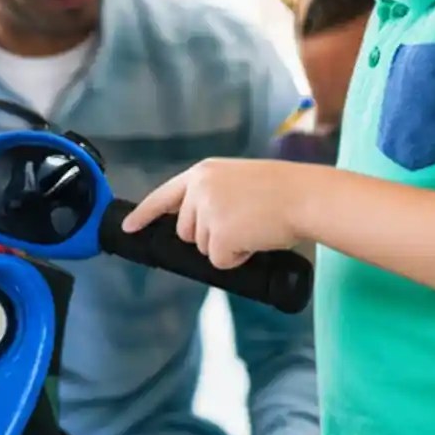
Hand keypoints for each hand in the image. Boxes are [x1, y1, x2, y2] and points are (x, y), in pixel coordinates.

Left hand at [121, 158, 317, 269]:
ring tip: (253, 227)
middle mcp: (198, 190)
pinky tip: (255, 239)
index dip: (144, 214)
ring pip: (202, 248)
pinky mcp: (218, 236)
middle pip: (185, 231)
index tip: (129, 227)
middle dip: (209, 235)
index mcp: (202, 173)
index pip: (164, 195)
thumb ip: (211, 196)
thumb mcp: (237, 181)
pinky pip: (219, 261)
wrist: (304, 197)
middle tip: (243, 222)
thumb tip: (197, 228)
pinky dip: (237, 258)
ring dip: (225, 246)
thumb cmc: (281, 191)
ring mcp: (206, 213)